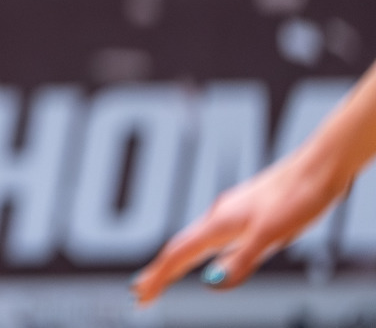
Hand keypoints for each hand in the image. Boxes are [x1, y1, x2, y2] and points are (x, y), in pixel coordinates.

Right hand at [132, 150, 350, 303]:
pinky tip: (211, 255)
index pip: (179, 254)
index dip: (158, 276)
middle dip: (160, 271)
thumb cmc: (298, 197)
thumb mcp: (271, 235)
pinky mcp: (246, 212)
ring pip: (196, 241)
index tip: (139, 294)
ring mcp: (232, 213)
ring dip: (177, 261)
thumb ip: (240, 260)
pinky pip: (213, 237)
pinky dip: (201, 252)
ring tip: (165, 276)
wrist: (320, 166)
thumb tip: (211, 285)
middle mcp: (219, 216)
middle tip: (141, 292)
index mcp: (220, 223)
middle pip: (181, 248)